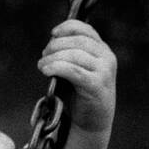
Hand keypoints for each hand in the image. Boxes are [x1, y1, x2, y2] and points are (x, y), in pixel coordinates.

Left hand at [37, 19, 115, 134]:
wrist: (91, 121)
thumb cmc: (79, 93)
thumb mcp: (76, 68)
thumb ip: (69, 53)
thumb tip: (51, 41)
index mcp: (102, 50)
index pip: (85, 30)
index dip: (67, 28)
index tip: (52, 34)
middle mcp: (107, 58)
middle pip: (77, 41)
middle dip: (55, 46)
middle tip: (43, 55)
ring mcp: (104, 72)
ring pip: (75, 55)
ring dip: (53, 58)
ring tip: (42, 65)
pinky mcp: (96, 85)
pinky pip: (73, 71)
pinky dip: (56, 68)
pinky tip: (46, 71)